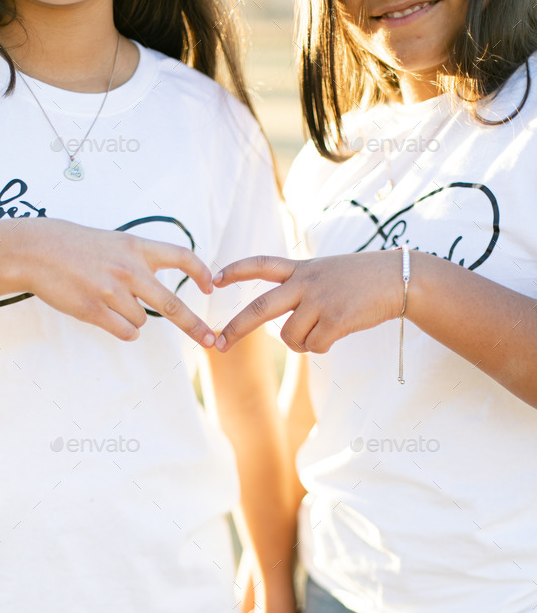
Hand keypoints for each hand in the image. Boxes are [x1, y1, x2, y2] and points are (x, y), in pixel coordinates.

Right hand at [0, 218, 215, 344]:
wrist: (34, 250)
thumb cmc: (71, 245)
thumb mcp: (111, 242)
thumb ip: (136, 259)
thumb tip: (156, 286)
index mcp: (136, 247)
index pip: (182, 256)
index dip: (201, 272)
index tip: (210, 287)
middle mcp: (129, 270)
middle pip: (172, 304)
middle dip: (194, 325)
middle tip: (212, 340)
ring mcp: (112, 291)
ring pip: (142, 321)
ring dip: (132, 319)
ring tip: (108, 301)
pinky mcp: (95, 310)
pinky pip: (125, 332)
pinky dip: (122, 330)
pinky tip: (106, 316)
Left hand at [213, 251, 404, 352]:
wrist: (399, 279)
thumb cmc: (364, 280)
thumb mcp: (327, 272)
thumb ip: (302, 291)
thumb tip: (285, 331)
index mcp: (302, 268)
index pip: (261, 264)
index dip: (235, 270)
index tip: (213, 279)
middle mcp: (306, 282)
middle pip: (260, 307)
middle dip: (236, 328)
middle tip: (218, 345)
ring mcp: (320, 300)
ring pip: (290, 336)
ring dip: (301, 344)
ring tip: (323, 332)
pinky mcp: (336, 319)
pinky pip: (313, 347)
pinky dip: (321, 347)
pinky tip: (338, 335)